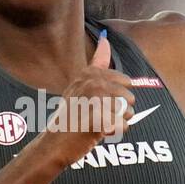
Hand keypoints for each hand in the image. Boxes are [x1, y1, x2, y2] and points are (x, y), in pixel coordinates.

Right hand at [33, 30, 135, 168]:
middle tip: (100, 116)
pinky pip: (123, 126)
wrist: (54, 144)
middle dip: (121, 110)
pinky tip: (101, 132)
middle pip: (129, 97)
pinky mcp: (98, 118)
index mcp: (89, 74)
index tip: (102, 102)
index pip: (125, 80)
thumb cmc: (71, 116)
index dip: (119, 95)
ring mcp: (94, 99)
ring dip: (119, 122)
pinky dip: (115, 133)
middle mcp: (92, 82)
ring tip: (100, 124)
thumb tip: (105, 39)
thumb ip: (96, 64)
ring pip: (128, 112)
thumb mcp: (80, 85)